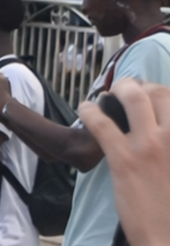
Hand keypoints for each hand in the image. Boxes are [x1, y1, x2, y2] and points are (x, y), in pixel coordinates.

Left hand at [89, 79, 169, 245]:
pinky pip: (103, 125)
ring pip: (134, 99)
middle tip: (125, 89)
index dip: (161, 91)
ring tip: (107, 93)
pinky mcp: (125, 160)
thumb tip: (160, 137)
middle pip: (159, 92)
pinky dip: (91, 111)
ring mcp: (151, 146)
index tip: (149, 94)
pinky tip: (84, 108)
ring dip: (118, 89)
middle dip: (139, 85)